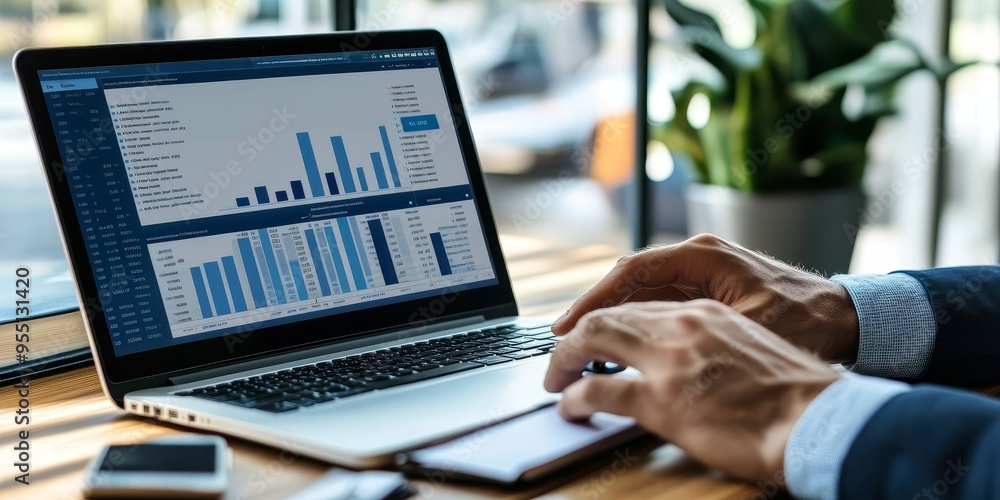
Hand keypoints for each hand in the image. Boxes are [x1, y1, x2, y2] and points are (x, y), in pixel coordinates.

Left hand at [545, 300, 840, 481]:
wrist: (817, 417)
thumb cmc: (794, 390)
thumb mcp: (748, 346)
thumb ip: (709, 343)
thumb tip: (683, 361)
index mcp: (704, 310)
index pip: (639, 303)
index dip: (607, 319)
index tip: (592, 334)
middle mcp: (682, 324)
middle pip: (608, 315)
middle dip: (576, 335)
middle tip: (560, 356)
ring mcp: (669, 359)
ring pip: (594, 340)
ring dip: (565, 358)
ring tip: (555, 377)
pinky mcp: (661, 399)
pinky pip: (598, 390)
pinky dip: (573, 395)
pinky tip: (567, 405)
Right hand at [551, 234, 859, 363]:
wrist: (848, 319)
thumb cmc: (807, 319)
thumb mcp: (748, 325)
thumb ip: (698, 328)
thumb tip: (649, 341)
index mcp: (704, 256)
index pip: (633, 271)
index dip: (596, 297)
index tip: (570, 322)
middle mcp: (699, 257)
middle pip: (630, 277)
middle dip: (595, 306)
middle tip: (563, 335)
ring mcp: (703, 272)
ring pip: (642, 290)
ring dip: (613, 313)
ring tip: (582, 341)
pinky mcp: (709, 289)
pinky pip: (659, 301)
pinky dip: (637, 319)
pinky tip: (621, 342)